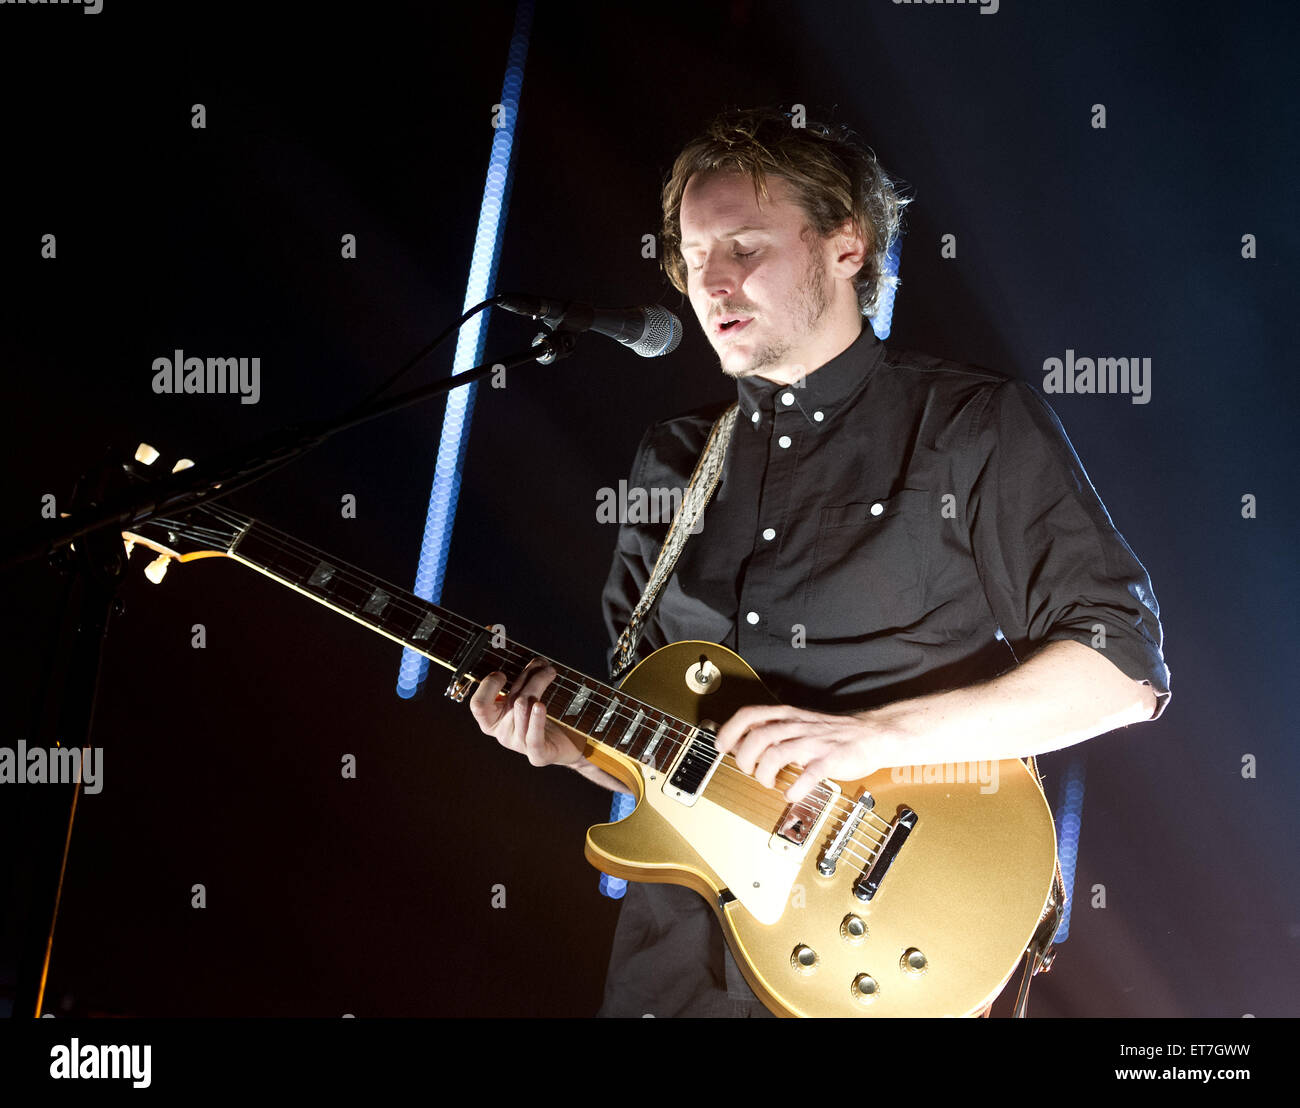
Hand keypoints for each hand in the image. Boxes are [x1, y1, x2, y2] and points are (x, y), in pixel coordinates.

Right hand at [469, 658, 583, 766]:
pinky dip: (536, 720)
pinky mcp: (538, 755)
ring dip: (538, 685)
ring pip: (524, 708)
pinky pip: (534, 737)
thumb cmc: (544, 718)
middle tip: (543, 665)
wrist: (566, 745)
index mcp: (493, 721)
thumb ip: (524, 682)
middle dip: (528, 676)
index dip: (488, 686)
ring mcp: (519, 745)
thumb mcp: (528, 698)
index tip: (503, 674)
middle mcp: (503, 734)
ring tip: (550, 673)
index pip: (478, 705)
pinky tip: (540, 706)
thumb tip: (536, 661)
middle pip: (511, 699)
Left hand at [713, 704, 893, 802]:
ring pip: (778, 752)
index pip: (750, 715)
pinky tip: (791, 794)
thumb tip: (738, 743)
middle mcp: (798, 726)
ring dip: (765, 772)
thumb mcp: (797, 724)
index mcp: (788, 716)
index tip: (721, 746)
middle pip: (759, 736)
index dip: (730, 730)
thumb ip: (771, 731)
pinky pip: (809, 774)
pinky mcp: (831, 760)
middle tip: (749, 771)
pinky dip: (796, 787)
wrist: (871, 735)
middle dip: (746, 757)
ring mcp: (814, 742)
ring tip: (768, 783)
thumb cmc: (831, 733)